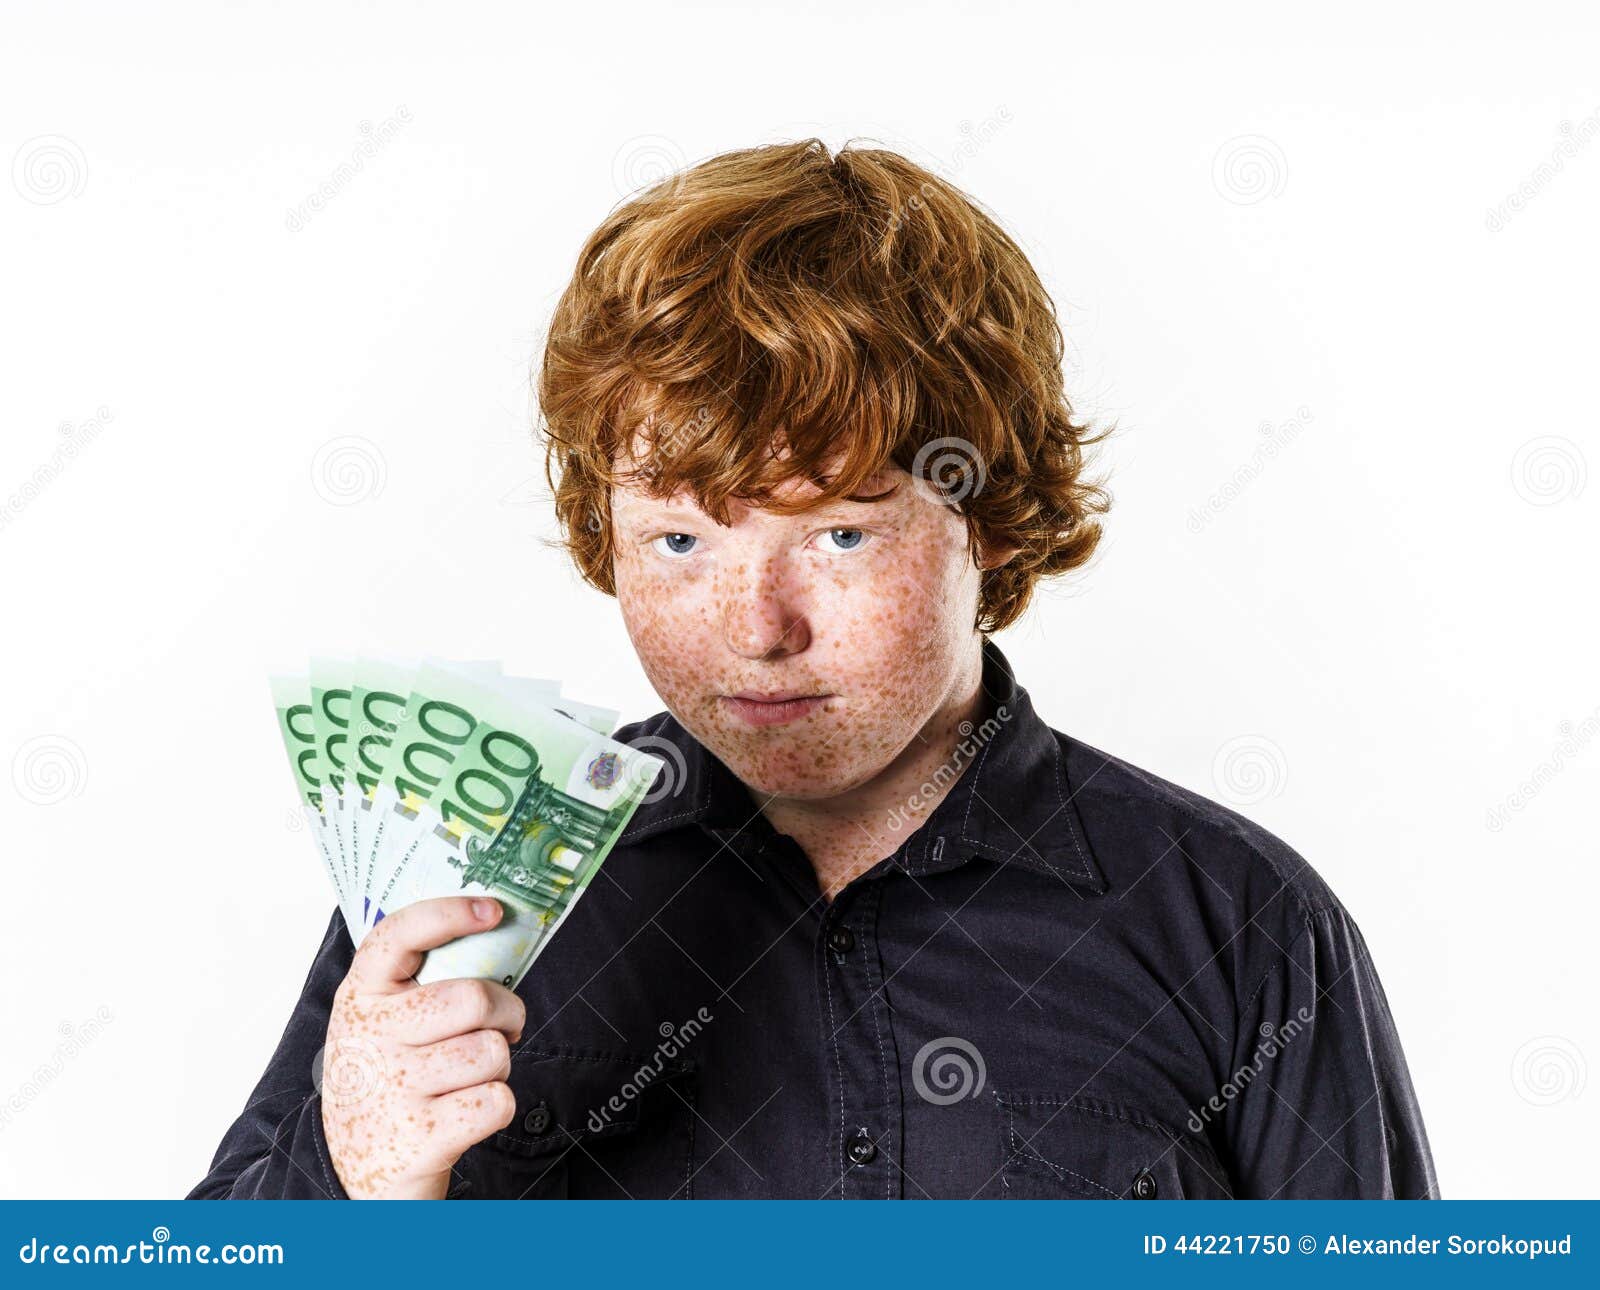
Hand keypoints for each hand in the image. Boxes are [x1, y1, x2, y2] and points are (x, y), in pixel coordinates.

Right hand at [319, 896, 524, 1198]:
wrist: (351, 1171)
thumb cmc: (386, 1079)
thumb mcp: (381, 1024)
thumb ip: (418, 981)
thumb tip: (492, 929)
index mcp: (361, 995)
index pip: (400, 934)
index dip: (450, 912)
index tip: (492, 909)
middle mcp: (369, 1037)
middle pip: (473, 997)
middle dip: (506, 1011)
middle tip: (503, 1026)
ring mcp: (392, 1088)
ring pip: (492, 1051)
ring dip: (498, 1065)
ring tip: (471, 1077)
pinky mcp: (419, 1136)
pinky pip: (497, 1101)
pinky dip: (496, 1106)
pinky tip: (467, 1112)